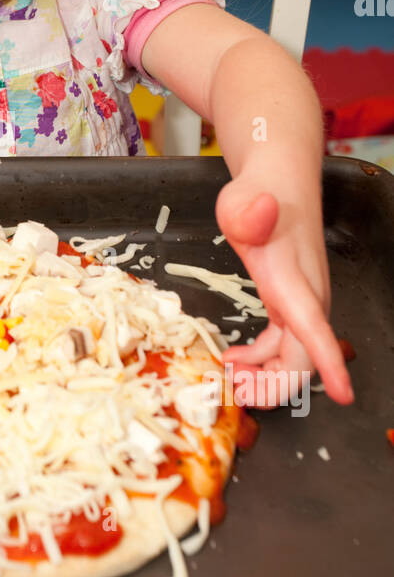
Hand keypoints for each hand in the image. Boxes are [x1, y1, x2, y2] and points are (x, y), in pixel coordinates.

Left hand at [214, 176, 353, 407]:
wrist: (276, 182)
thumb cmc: (259, 195)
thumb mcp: (242, 203)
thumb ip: (247, 212)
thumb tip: (259, 211)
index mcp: (295, 282)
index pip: (316, 329)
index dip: (329, 364)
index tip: (344, 394)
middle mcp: (307, 299)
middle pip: (303, 360)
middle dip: (275, 387)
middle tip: (236, 392)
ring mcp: (301, 304)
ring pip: (295, 359)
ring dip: (267, 379)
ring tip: (231, 379)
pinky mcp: (290, 304)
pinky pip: (285, 347)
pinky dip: (262, 361)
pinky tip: (238, 359)